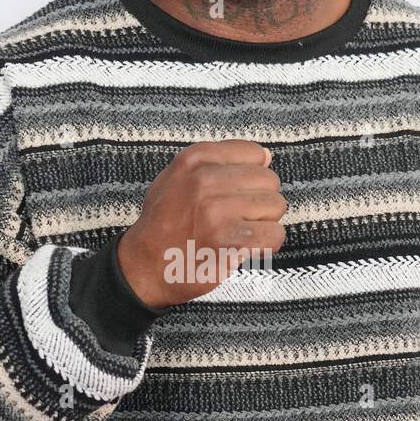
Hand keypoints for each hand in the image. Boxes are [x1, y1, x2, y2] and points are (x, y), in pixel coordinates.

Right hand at [116, 140, 286, 309]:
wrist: (144, 267)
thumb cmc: (163, 223)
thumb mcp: (175, 177)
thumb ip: (215, 163)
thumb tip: (265, 156)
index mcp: (195, 160)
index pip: (253, 153)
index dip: (251, 177)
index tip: (237, 194)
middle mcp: (206, 181)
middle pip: (269, 181)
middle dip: (260, 201)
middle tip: (237, 218)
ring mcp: (218, 211)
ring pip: (275, 207)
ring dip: (263, 223)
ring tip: (238, 233)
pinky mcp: (230, 241)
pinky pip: (274, 235)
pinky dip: (267, 245)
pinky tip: (246, 249)